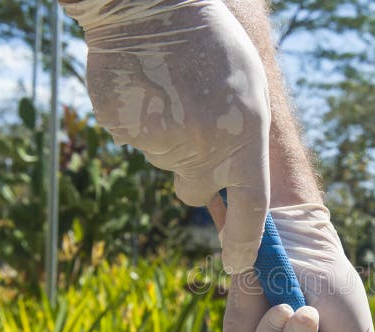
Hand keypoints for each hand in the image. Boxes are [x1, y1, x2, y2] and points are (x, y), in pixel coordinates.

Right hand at [67, 0, 270, 272]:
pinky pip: (136, 142)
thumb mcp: (249, 91)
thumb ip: (243, 143)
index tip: (235, 264)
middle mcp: (204, 145)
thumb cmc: (212, 46)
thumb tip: (226, 189)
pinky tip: (147, 90)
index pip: (251, 206)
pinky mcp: (124, 130)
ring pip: (164, 162)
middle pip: (193, 190)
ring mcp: (160, 140)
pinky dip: (142, 124)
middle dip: (194, 173)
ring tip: (172, 91)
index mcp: (244, 135)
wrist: (153, 6)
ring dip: (168, 139)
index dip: (243, 241)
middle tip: (194, 124)